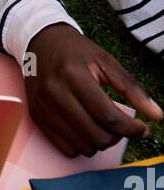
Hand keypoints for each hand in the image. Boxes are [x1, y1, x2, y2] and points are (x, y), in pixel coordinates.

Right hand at [25, 24, 160, 156]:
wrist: (40, 41)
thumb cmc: (76, 51)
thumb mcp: (105, 61)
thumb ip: (132, 88)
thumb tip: (157, 115)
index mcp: (73, 74)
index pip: (107, 115)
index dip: (131, 129)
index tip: (142, 129)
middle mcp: (55, 92)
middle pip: (96, 135)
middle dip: (116, 136)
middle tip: (121, 126)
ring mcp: (43, 107)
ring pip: (82, 146)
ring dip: (99, 142)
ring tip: (102, 125)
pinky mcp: (37, 117)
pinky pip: (66, 148)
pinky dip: (81, 145)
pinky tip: (86, 129)